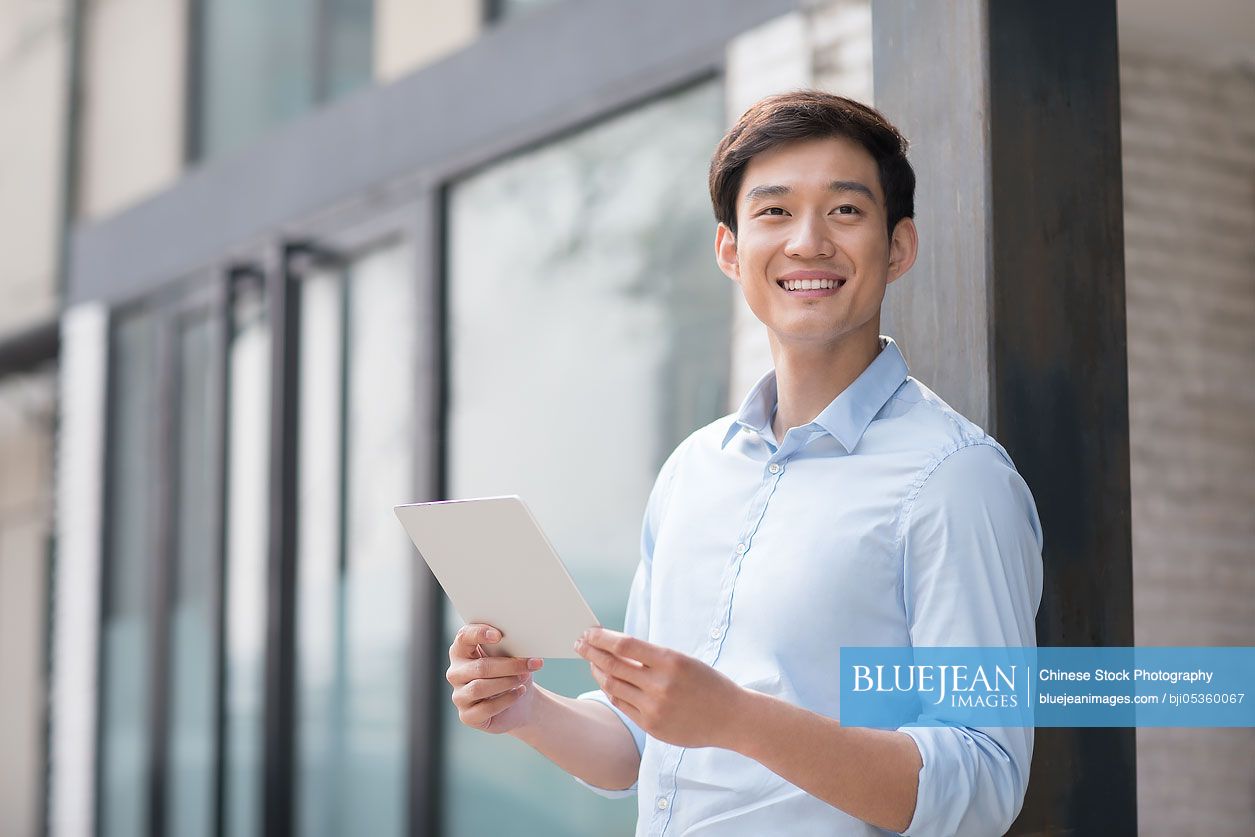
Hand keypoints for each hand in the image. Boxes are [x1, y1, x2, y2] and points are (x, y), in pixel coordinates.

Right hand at [447, 623, 544, 733]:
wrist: (520, 700)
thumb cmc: (511, 672)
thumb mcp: (510, 656)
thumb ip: (506, 646)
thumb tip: (520, 640)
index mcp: (462, 651)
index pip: (463, 638)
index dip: (478, 634)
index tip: (498, 635)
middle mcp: (456, 673)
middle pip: (479, 667)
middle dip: (508, 666)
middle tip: (529, 664)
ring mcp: (459, 696)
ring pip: (480, 688)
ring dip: (507, 682)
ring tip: (523, 678)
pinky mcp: (467, 716)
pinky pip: (486, 708)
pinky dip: (507, 700)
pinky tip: (520, 692)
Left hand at [575, 627, 746, 749]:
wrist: (731, 718)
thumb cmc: (707, 683)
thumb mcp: (683, 661)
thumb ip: (651, 657)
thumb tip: (615, 646)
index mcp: (670, 662)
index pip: (625, 645)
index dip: (602, 637)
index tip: (589, 632)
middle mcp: (660, 685)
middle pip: (613, 665)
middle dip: (591, 652)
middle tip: (579, 643)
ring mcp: (654, 708)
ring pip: (613, 686)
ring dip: (598, 671)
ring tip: (591, 661)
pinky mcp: (651, 726)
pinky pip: (622, 705)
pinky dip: (610, 691)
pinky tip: (606, 681)